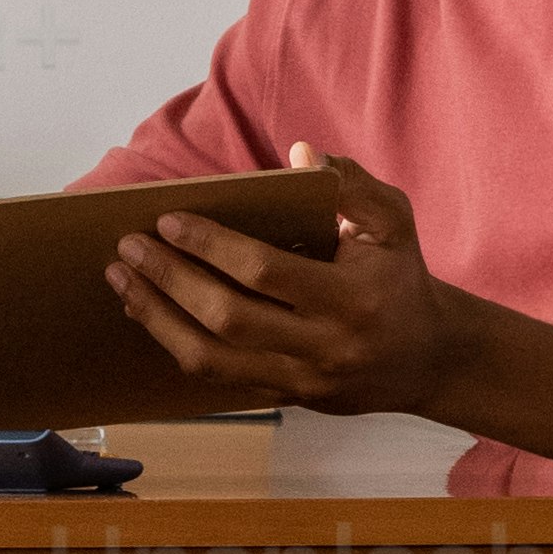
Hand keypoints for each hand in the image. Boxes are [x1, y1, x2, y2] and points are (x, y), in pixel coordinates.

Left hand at [100, 145, 452, 409]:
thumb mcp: (395, 222)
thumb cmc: (401, 278)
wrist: (429, 359)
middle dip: (170, 280)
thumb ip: (350, 185)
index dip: (211, 247)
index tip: (168, 219)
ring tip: (123, 280)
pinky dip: (177, 344)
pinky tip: (148, 312)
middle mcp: (324, 346)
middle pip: (229, 319)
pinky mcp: (285, 399)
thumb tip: (301, 154)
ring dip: (157, 318)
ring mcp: (302, 381)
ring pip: (212, 360)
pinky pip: (218, 379)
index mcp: (351, 299)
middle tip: (130, 246)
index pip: (266, 273)